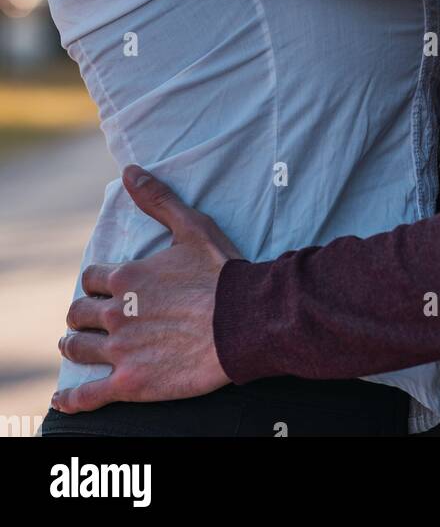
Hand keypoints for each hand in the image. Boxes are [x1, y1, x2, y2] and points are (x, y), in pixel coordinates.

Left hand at [51, 165, 240, 412]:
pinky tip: (65, 399)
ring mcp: (120, 351)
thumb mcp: (192, 226)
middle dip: (81, 315)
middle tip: (86, 319)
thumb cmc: (221, 273)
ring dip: (74, 347)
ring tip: (75, 347)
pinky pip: (88, 396)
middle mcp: (115, 314)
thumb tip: (130, 171)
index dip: (95, 283)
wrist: (244, 320)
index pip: (91, 279)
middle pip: (78, 314)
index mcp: (126, 278)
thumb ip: (158, 199)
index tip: (102, 288)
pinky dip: (72, 399)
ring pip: (78, 349)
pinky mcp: (130, 383)